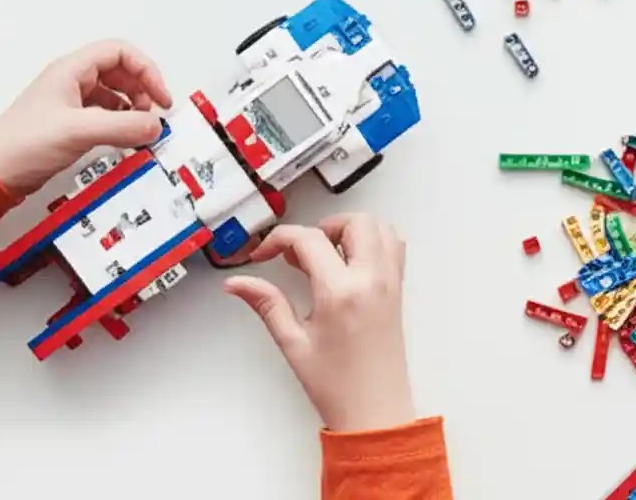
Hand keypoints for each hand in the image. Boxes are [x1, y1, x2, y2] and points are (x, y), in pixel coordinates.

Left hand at [0, 40, 172, 195]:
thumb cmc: (23, 144)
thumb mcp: (79, 131)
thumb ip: (122, 126)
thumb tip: (155, 126)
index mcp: (71, 70)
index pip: (120, 52)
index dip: (146, 70)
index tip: (160, 98)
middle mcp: (71, 81)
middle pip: (120, 72)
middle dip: (142, 90)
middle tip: (154, 117)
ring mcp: (70, 103)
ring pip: (113, 94)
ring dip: (133, 108)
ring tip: (141, 130)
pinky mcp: (69, 125)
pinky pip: (104, 116)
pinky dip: (120, 124)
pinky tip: (125, 140)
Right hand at [223, 214, 415, 432]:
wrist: (375, 414)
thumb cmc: (339, 387)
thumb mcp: (292, 342)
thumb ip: (266, 304)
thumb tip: (238, 283)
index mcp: (341, 293)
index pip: (308, 239)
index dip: (279, 239)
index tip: (265, 254)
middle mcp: (371, 282)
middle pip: (353, 222)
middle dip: (321, 227)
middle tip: (300, 253)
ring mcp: (389, 285)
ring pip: (379, 228)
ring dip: (350, 230)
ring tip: (325, 255)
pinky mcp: (397, 293)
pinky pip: (393, 248)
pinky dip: (372, 242)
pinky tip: (348, 264)